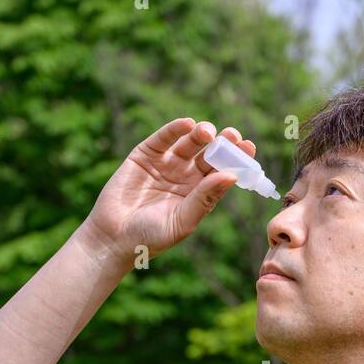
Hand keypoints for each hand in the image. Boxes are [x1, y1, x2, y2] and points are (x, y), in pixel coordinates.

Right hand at [80, 118, 256, 264]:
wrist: (113, 239)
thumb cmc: (151, 237)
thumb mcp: (183, 220)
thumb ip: (205, 198)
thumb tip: (232, 176)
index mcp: (200, 194)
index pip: (223, 171)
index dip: (237, 159)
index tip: (249, 148)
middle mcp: (186, 176)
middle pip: (209, 154)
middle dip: (223, 143)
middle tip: (233, 135)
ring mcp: (166, 164)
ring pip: (189, 143)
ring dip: (201, 134)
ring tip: (208, 132)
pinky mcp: (145, 155)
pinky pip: (163, 139)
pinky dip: (174, 129)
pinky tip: (187, 125)